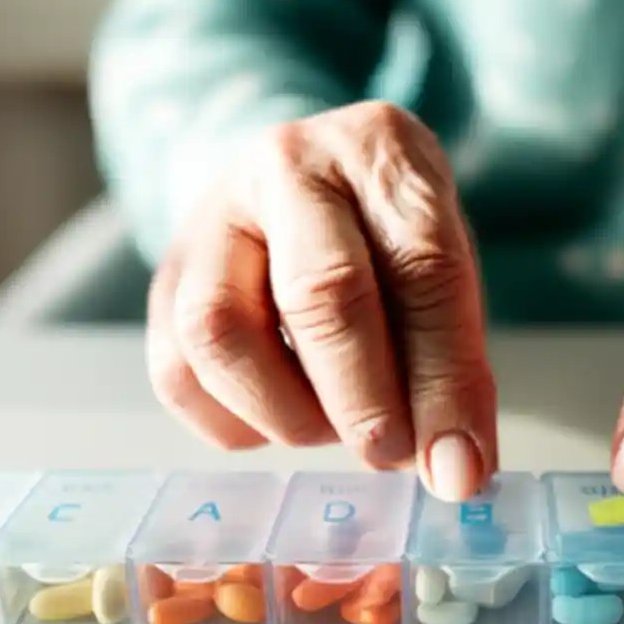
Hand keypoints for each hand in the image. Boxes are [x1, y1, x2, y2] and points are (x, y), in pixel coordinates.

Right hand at [147, 102, 495, 500]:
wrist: (299, 182)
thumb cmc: (385, 233)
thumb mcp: (443, 268)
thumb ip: (454, 359)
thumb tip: (456, 471)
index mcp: (380, 152)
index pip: (422, 267)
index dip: (445, 378)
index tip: (459, 465)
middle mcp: (288, 166)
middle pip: (320, 291)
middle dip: (365, 400)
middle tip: (393, 455)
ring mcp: (210, 217)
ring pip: (222, 333)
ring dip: (289, 413)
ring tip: (334, 429)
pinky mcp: (164, 278)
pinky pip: (178, 374)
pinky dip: (237, 423)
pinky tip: (281, 417)